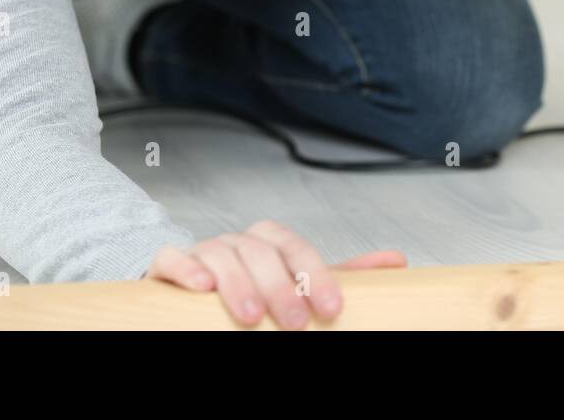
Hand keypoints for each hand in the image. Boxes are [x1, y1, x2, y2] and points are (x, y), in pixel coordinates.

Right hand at [143, 219, 406, 328]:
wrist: (195, 306)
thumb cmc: (254, 295)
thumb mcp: (298, 287)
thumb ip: (341, 277)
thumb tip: (396, 261)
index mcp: (269, 243)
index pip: (295, 246)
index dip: (315, 273)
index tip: (331, 308)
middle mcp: (236, 242)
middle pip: (260, 250)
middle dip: (280, 285)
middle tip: (295, 323)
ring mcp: (202, 252)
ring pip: (220, 252)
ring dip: (237, 283)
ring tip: (252, 316)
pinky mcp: (167, 267)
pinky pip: (171, 257)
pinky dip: (185, 268)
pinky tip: (200, 287)